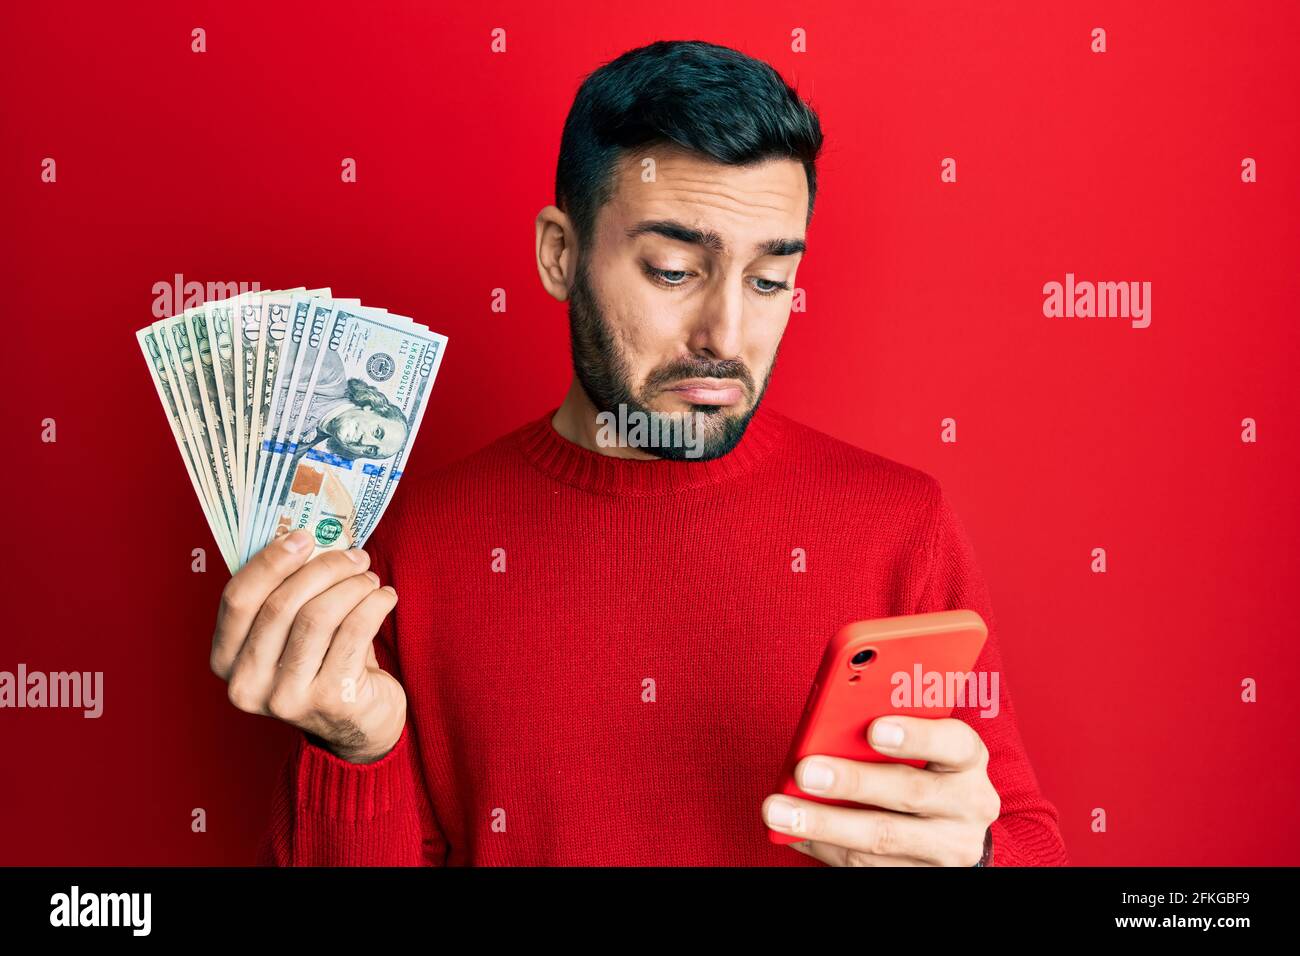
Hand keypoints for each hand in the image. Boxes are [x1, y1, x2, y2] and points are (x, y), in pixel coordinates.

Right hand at [209, 529, 405, 763]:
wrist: (359, 725)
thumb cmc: (323, 664)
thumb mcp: (290, 635)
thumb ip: (284, 595)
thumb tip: (306, 538)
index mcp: (226, 661)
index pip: (238, 599)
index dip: (270, 562)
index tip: (304, 536)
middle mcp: (247, 684)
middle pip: (281, 604)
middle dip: (324, 569)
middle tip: (354, 556)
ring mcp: (287, 698)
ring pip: (319, 616)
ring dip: (351, 586)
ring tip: (369, 578)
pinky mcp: (331, 699)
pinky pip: (354, 631)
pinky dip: (374, 604)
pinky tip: (385, 598)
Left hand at [761, 715, 998, 865]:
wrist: (951, 827)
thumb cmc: (921, 767)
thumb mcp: (918, 743)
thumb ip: (883, 730)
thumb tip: (827, 729)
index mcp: (967, 759)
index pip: (953, 742)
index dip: (916, 735)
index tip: (874, 729)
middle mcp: (968, 805)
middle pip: (909, 792)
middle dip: (852, 781)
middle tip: (805, 772)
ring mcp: (949, 848)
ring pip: (883, 837)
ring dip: (825, 824)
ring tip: (779, 811)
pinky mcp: (923, 876)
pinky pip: (868, 866)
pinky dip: (826, 847)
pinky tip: (794, 833)